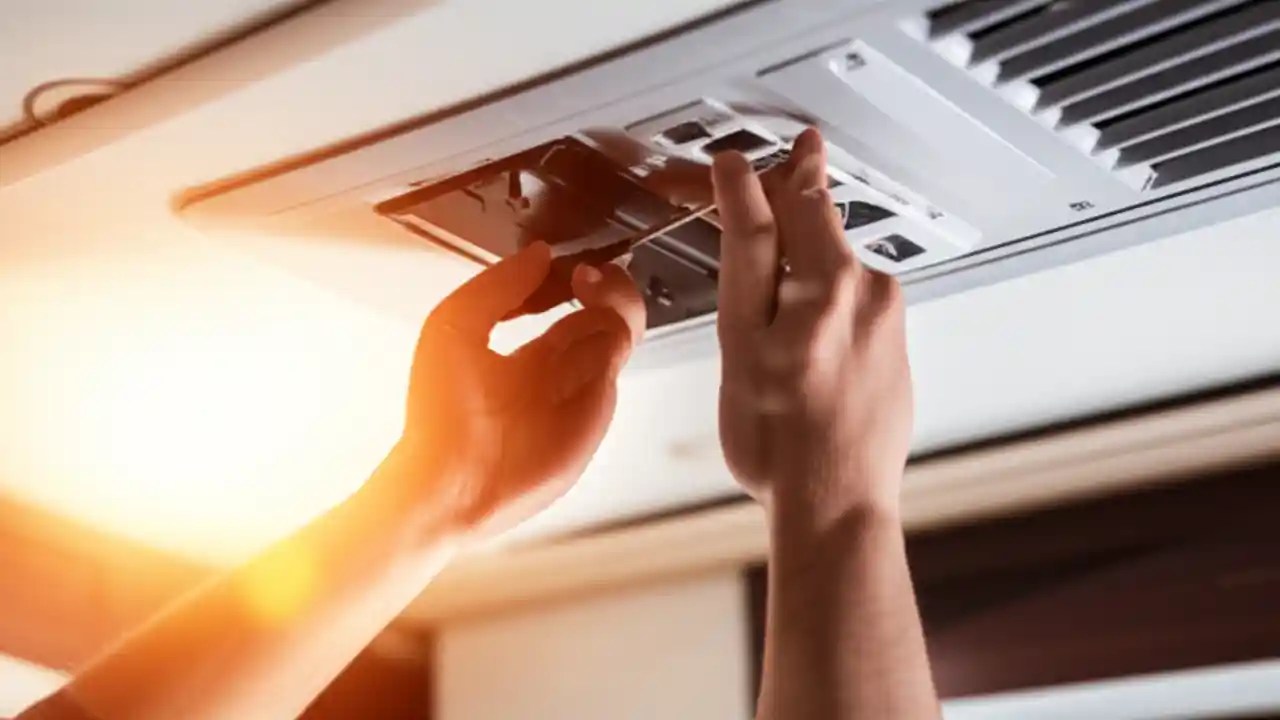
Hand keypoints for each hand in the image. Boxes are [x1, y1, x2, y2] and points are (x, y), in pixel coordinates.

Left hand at [396, 243, 645, 537]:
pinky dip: (602, 341)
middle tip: (592, 274)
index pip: (570, 304)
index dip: (575, 274)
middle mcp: (560, 370)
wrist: (453, 478)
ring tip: (586, 291)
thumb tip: (540, 254)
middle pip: (609, 312)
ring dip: (606, 304)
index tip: (570, 262)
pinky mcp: (594, 413)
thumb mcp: (455, 325)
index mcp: (527, 351)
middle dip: (609, 284)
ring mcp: (580, 390)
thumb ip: (499, 285)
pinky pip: (613, 362)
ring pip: (619, 329)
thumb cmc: (442, 414)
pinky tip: (580, 332)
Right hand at [712, 129, 911, 526]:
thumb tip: (746, 182)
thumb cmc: (779, 438)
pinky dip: (823, 303)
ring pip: (837, 269)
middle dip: (789, 207)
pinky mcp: (894, 351)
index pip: (795, 199)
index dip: (760, 176)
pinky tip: (801, 341)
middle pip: (823, 227)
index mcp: (834, 280)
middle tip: (770, 191)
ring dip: (805, 264)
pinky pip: (853, 305)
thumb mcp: (743, 339)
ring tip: (771, 301)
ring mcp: (889, 323)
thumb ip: (747, 252)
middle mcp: (872, 292)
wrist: (835, 505)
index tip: (736, 161)